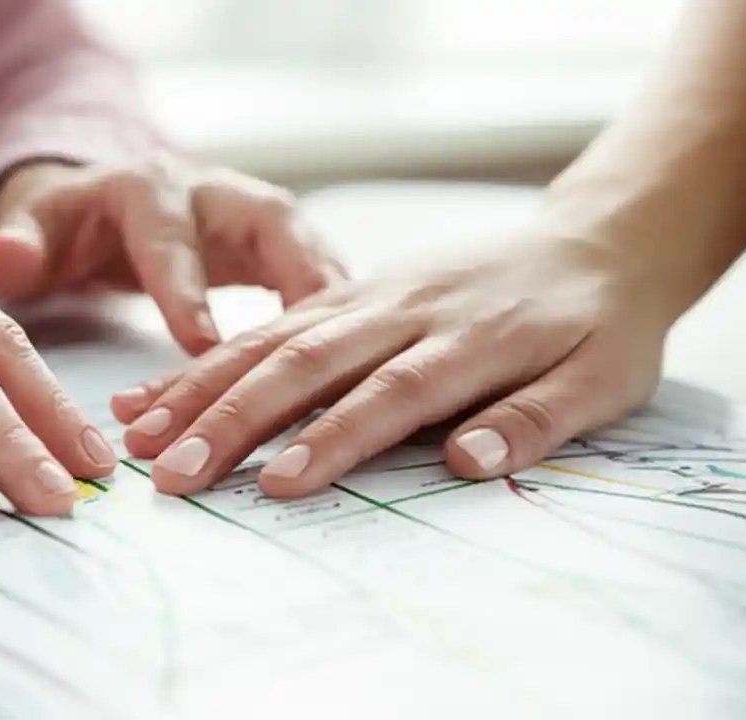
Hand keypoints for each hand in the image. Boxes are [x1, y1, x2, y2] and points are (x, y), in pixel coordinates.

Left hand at [0, 158, 345, 354]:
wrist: (111, 200)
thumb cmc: (69, 227)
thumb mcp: (34, 232)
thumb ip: (11, 248)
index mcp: (147, 190)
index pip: (168, 238)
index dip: (184, 289)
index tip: (199, 342)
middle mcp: (215, 193)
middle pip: (268, 231)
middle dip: (291, 289)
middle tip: (315, 351)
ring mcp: (260, 215)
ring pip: (312, 254)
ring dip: (337, 305)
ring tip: (368, 360)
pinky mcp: (289, 247)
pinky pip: (321, 282)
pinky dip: (345, 321)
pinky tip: (367, 367)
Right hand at [110, 231, 678, 496]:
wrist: (596, 240)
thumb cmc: (601, 324)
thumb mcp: (604, 379)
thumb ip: (536, 418)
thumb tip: (469, 461)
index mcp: (469, 338)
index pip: (391, 393)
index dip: (334, 438)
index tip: (277, 484)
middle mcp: (404, 309)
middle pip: (307, 361)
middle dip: (233, 417)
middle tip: (174, 472)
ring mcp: (369, 293)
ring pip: (272, 336)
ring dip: (202, 385)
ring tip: (141, 432)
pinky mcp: (349, 289)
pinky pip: (271, 321)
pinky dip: (211, 355)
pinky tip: (163, 386)